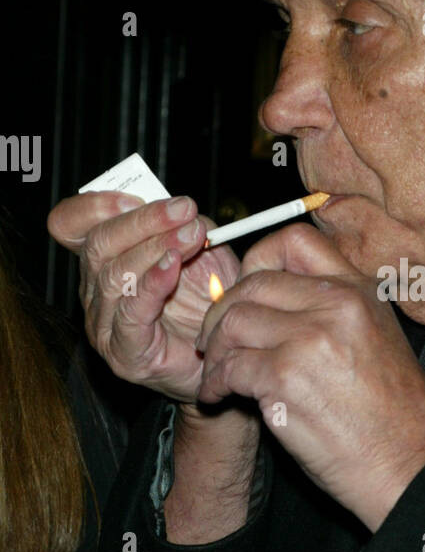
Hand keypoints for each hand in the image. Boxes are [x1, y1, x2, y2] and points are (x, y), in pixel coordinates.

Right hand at [48, 191, 238, 401]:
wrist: (226, 355)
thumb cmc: (209, 301)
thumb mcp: (199, 249)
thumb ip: (183, 225)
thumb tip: (179, 206)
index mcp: (103, 260)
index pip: (70, 225)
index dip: (94, 205)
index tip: (136, 196)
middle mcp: (94, 291)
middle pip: (97, 245)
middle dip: (144, 221)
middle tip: (185, 210)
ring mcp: (104, 325)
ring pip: (113, 275)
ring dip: (156, 247)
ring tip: (193, 235)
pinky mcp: (125, 353)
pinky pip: (131, 312)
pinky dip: (152, 283)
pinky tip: (174, 267)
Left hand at [194, 223, 424, 530]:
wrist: (409, 464)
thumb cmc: (393, 416)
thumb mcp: (377, 339)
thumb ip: (332, 310)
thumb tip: (270, 299)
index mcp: (360, 291)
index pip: (294, 241)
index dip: (257, 259)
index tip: (245, 289)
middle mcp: (336, 304)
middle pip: (253, 282)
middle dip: (222, 311)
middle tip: (214, 339)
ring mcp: (310, 337)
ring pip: (233, 321)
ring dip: (215, 350)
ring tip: (217, 374)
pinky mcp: (286, 377)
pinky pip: (229, 365)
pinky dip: (215, 382)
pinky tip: (220, 396)